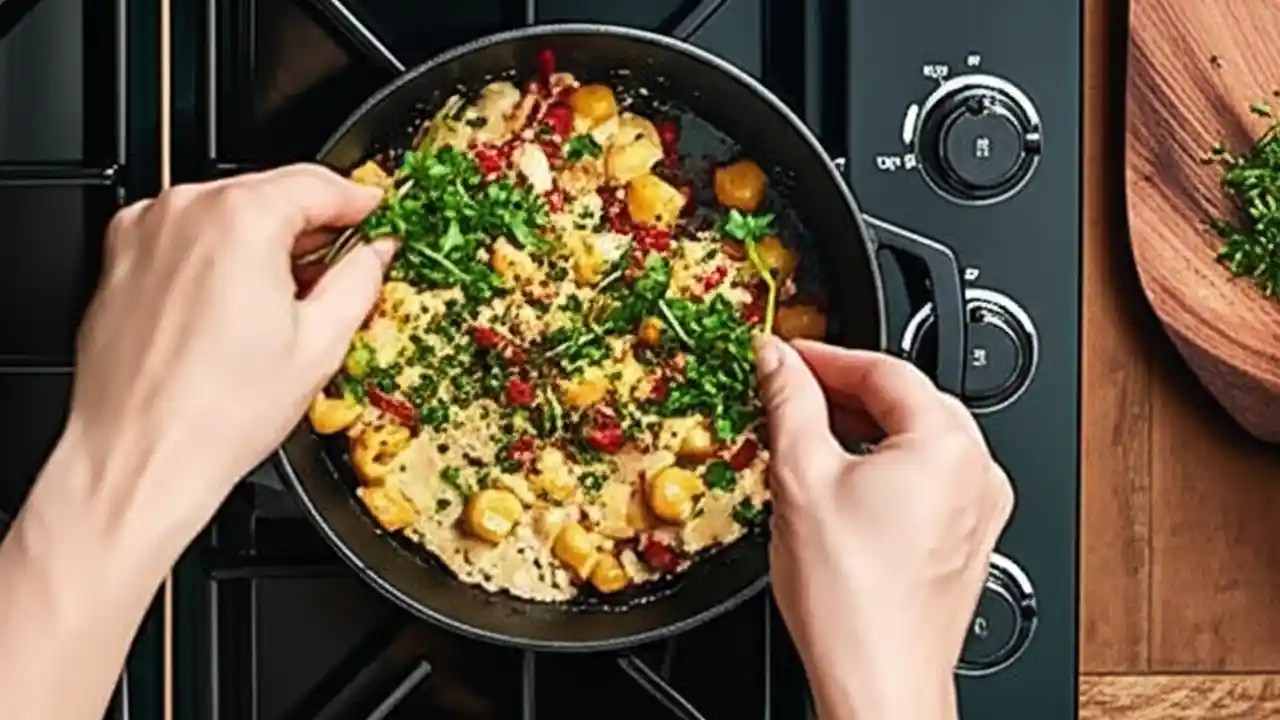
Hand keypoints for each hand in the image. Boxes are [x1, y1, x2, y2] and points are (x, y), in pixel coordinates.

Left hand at [0, 164, 395, 719]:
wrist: (139, 460)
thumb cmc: (215, 416)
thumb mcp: (320, 344)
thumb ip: (359, 279)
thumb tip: (376, 253)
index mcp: (240, 219)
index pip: (318, 183)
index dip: (360, 200)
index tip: (378, 214)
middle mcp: (185, 211)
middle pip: (270, 192)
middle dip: (312, 223)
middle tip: (345, 263)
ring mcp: (146, 232)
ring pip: (228, 212)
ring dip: (265, 239)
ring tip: (290, 299)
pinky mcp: (121, 259)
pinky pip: (188, 237)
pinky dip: (220, 254)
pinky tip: (240, 307)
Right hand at [756, 337, 1012, 719]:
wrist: (878, 682)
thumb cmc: (852, 602)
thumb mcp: (801, 478)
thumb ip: (789, 402)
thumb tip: (777, 360)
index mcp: (947, 444)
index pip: (884, 368)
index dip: (826, 356)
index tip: (786, 356)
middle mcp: (977, 471)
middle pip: (906, 401)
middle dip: (844, 392)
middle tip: (791, 393)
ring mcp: (978, 508)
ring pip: (916, 441)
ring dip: (862, 429)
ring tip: (808, 440)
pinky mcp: (967, 540)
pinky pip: (926, 480)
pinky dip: (883, 468)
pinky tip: (840, 484)